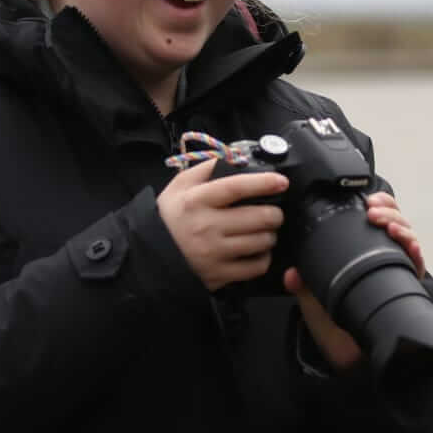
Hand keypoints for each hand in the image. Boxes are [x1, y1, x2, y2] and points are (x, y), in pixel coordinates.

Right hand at [156, 160, 287, 291]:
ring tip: (263, 231)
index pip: (236, 187)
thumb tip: (237, 157)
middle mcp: (206, 227)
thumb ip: (207, 168)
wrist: (151, 256)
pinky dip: (264, 257)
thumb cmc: (170, 217)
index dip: (264, 183)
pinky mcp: (219, 275)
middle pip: (258, 217)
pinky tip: (257, 251)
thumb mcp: (180, 186)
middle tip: (272, 212)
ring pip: (262, 241)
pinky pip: (256, 266)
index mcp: (196, 200)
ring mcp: (214, 253)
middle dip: (274, 213)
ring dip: (270, 234)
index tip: (281, 181)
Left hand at [283, 191, 424, 371]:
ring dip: (400, 225)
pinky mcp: (410, 287)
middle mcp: (382, 261)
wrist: (353, 363)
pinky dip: (414, 249)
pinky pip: (418, 263)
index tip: (367, 199)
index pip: (372, 223)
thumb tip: (290, 274)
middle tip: (375, 210)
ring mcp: (398, 272)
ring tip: (387, 223)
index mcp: (360, 258)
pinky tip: (408, 244)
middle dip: (388, 210)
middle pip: (394, 223)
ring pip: (408, 237)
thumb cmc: (337, 330)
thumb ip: (303, 286)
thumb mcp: (314, 304)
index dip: (375, 206)